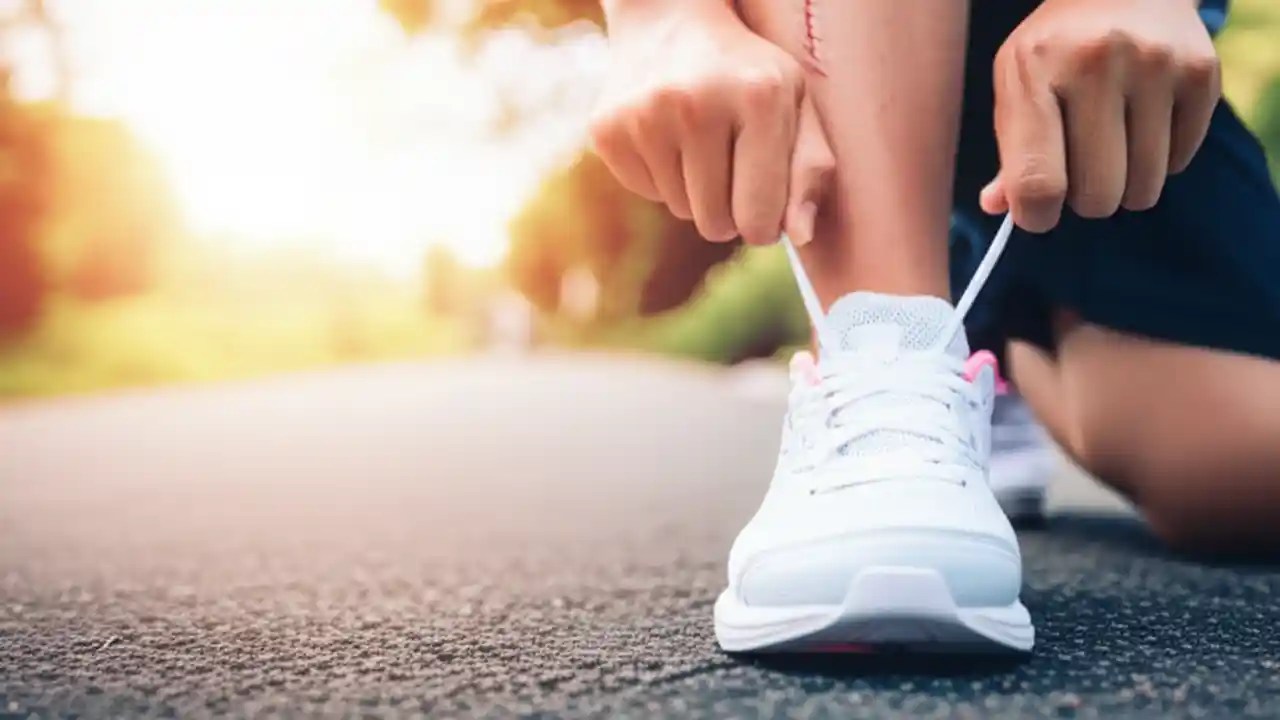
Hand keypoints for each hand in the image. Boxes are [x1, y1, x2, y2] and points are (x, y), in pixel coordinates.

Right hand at [591, 0, 833, 245]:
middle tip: (730, 164)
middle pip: (715, 223)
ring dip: (694, 190)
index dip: (764, 224)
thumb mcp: (795, 105)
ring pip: (680, 210)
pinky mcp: (607, 130)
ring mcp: (645, 117)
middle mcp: (697, 105)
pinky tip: (668, 134)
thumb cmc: (747, 73)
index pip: (759, 218)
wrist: (670, 18)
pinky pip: (647, 193)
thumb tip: (800, 236)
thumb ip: (811, 170)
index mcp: (758, 98)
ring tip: (699, 140)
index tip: (763, 205)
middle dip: (728, 210)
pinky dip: (662, 176)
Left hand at [981, 0, 1221, 231]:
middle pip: (1096, 195)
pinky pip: (1179, 163)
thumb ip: (1010, 151)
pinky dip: (1160, 161)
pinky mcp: (1200, 72)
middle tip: (1079, 172)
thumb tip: (999, 208)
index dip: (1036, 217)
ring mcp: (1154, 64)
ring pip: (1142, 188)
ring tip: (1111, 148)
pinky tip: (1143, 124)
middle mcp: (1095, 62)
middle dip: (1085, 200)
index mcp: (1033, 70)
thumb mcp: (1017, 85)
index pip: (1037, 180)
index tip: (1038, 215)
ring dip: (1125, 186)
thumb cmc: (1055, 51)